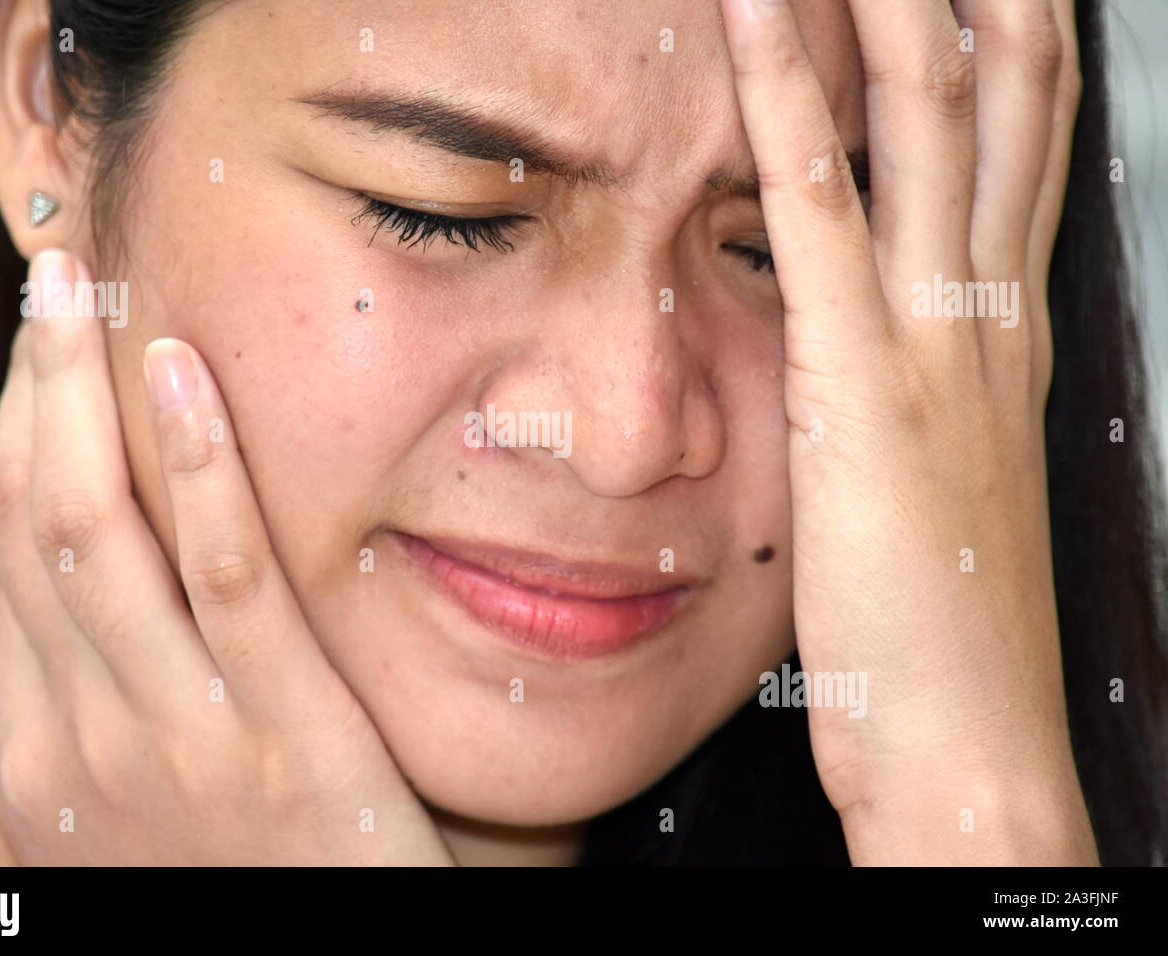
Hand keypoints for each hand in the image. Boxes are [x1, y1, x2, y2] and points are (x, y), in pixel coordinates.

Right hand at [0, 248, 455, 864]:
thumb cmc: (225, 899)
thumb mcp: (89, 833)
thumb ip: (15, 728)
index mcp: (44, 752)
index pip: (7, 556)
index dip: (14, 439)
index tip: (37, 356)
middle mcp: (90, 737)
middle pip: (40, 528)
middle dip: (35, 392)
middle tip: (54, 279)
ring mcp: (183, 735)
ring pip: (103, 539)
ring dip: (85, 403)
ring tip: (86, 293)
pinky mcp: (285, 737)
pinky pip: (230, 582)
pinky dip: (199, 473)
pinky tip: (187, 377)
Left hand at [720, 0, 1097, 862]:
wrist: (968, 740)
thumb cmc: (943, 629)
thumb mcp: (943, 485)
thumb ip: (922, 401)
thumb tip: (883, 357)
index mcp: (1007, 336)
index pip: (1020, 145)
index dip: (1009, 36)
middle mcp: (990, 312)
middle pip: (1001, 97)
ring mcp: (936, 335)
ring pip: (928, 117)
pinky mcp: (863, 375)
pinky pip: (821, 204)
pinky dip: (787, 97)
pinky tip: (755, 11)